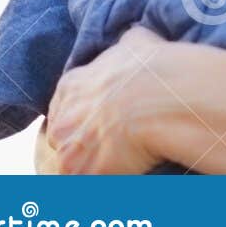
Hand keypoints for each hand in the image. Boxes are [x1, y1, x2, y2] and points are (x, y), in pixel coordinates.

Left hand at [44, 25, 170, 173]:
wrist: (163, 99)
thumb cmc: (153, 68)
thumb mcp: (137, 41)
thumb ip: (124, 46)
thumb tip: (130, 42)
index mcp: (71, 86)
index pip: (64, 104)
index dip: (83, 111)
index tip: (100, 117)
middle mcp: (62, 119)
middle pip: (63, 136)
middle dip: (81, 139)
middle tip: (110, 141)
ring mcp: (69, 150)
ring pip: (74, 163)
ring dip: (92, 164)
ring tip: (120, 162)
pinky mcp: (83, 175)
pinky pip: (89, 185)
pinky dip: (105, 182)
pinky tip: (125, 175)